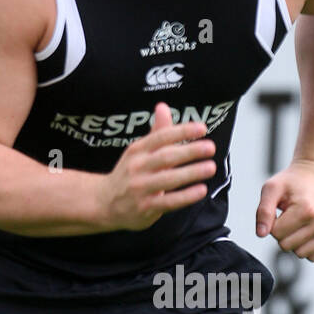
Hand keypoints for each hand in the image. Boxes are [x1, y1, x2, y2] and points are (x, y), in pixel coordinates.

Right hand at [100, 102, 216, 231]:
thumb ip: (156, 132)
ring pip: (168, 179)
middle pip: (166, 157)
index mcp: (137, 150)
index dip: (182, 131)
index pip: (161, 137)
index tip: (202, 128)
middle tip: (210, 147)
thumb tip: (163, 106)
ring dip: (191, 173)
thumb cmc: (128, 174)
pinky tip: (201, 190)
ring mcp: (140, 188)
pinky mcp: (145, 207)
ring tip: (210, 167)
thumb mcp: (138, 151)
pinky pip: (168, 201)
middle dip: (189, 151)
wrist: (104, 203)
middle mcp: (137, 168)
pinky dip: (186, 196)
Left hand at [255, 158, 313, 260]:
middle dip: (283, 233)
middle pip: (286, 246)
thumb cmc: (292, 182)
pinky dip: (306, 247)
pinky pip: (313, 257)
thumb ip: (263, 211)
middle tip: (289, 216)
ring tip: (299, 222)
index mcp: (306, 209)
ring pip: (300, 254)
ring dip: (294, 241)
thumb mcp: (272, 189)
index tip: (281, 211)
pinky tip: (307, 230)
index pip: (276, 233)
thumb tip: (261, 234)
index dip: (273, 223)